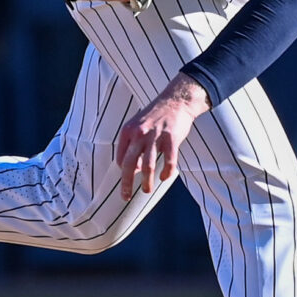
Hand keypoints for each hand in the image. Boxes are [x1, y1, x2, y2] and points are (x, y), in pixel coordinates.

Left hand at [114, 73, 210, 197]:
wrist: (176, 100)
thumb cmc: (156, 115)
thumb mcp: (138, 125)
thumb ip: (132, 144)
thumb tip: (133, 168)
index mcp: (128, 131)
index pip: (120, 158)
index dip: (124, 171)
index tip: (129, 178)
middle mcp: (139, 134)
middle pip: (128, 164)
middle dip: (126, 183)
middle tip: (125, 196)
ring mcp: (155, 136)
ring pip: (147, 166)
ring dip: (146, 182)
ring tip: (146, 190)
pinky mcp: (171, 138)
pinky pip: (168, 161)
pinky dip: (166, 172)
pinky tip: (165, 177)